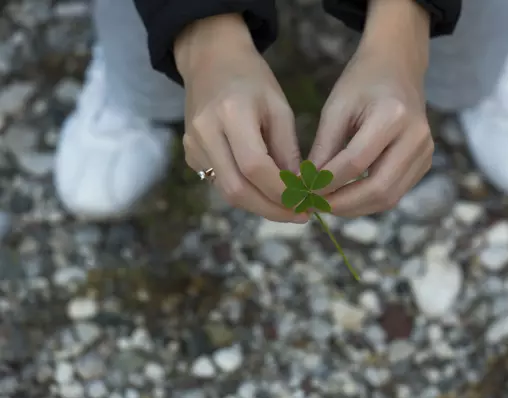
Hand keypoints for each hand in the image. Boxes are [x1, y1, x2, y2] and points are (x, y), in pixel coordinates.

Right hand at [175, 14, 307, 222]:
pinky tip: (265, 190)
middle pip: (236, 190)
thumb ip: (288, 150)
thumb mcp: (279, 108)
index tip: (306, 204)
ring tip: (287, 206)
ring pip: (226, 192)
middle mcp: (205, 133)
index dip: (281, 192)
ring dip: (259, 205)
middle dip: (270, 209)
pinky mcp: (190, 154)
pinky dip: (245, 192)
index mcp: (231, 114)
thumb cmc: (252, 79)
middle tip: (299, 215)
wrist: (210, 61)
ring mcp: (192, 146)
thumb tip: (298, 191)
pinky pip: (219, 182)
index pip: (255, 168)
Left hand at [308, 0, 433, 217]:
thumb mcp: (336, 108)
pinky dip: (369, 200)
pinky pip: (396, 192)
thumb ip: (323, 148)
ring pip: (390, 197)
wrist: (398, 66)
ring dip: (356, 207)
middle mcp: (416, 137)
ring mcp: (426, 152)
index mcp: (393, 116)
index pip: (356, 163)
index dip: (327, 183)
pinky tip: (346, 197)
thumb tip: (307, 185)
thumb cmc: (362, 82)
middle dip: (343, 204)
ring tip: (327, 204)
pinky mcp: (425, 162)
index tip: (303, 192)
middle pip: (379, 188)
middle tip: (315, 206)